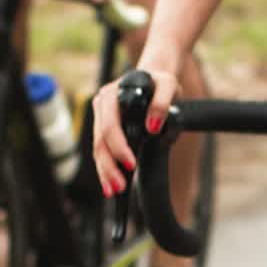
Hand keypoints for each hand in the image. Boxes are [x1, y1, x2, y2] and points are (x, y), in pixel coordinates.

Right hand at [92, 67, 179, 196]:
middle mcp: (102, 105)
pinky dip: (106, 168)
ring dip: (105, 171)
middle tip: (119, 187)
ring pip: (98, 149)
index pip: (110, 126)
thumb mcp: (168, 85)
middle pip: (100, 141)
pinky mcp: (105, 127)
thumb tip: (152, 127)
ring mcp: (101, 117)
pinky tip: (110, 184)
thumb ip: (162, 104)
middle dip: (109, 167)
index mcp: (111, 95)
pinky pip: (102, 150)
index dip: (119, 148)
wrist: (154, 75)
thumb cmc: (161, 80)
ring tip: (114, 191)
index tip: (132, 164)